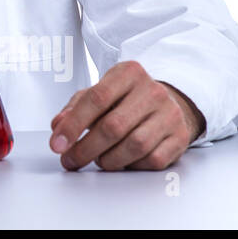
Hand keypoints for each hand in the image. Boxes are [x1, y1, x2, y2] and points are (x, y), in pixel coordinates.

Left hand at [49, 60, 205, 170]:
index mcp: (128, 73)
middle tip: (70, 160)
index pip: (96, 98)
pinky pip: (152, 160)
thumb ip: (75, 106)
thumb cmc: (127, 99)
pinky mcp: (180, 137)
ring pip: (134, 146)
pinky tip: (122, 161)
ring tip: (97, 159)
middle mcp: (152, 91)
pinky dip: (132, 165)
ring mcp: (169, 114)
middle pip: (113, 126)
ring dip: (108, 160)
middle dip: (86, 149)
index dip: (73, 125)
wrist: (168, 102)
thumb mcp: (99, 92)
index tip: (57, 143)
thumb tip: (58, 125)